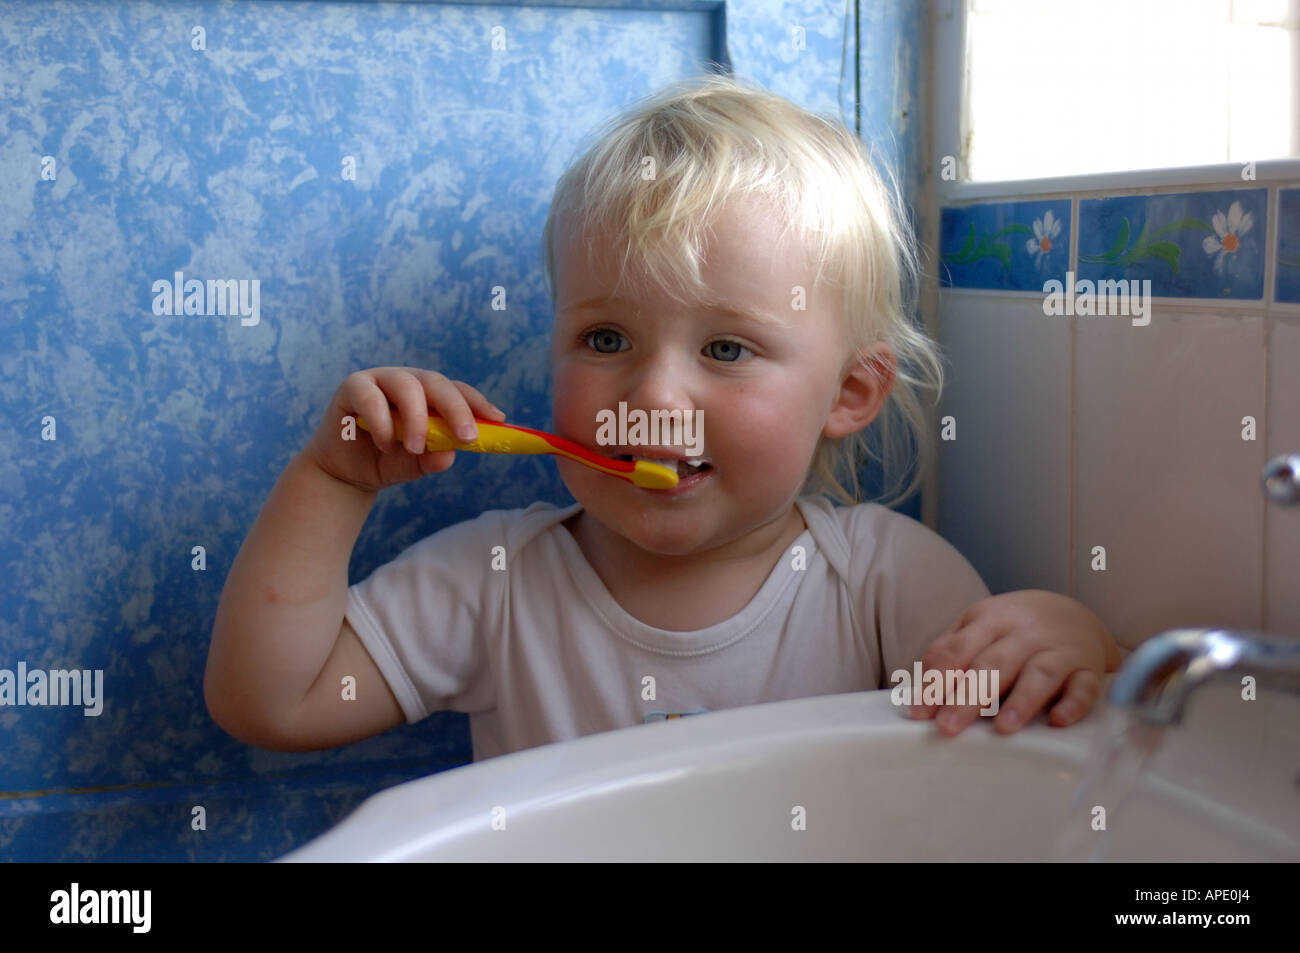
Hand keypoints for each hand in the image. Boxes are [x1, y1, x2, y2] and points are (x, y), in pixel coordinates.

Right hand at [304, 367, 506, 493]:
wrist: (346, 472)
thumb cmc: (389, 461)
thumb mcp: (417, 464)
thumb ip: (434, 458)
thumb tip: (450, 453)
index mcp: (429, 394)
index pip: (458, 390)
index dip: (477, 402)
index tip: (498, 420)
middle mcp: (408, 381)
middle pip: (436, 383)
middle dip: (456, 409)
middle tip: (467, 438)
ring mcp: (379, 380)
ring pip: (406, 386)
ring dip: (417, 419)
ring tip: (416, 448)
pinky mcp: (352, 387)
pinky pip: (371, 397)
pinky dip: (382, 423)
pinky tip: (386, 445)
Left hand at [909, 589, 1120, 736]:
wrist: (1073, 612)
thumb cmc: (1013, 628)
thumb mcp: (977, 626)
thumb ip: (947, 652)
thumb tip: (920, 688)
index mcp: (990, 620)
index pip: (958, 651)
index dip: (937, 682)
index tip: (920, 714)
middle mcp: (1024, 633)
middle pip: (994, 665)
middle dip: (969, 697)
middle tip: (949, 728)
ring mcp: (1059, 649)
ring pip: (1040, 673)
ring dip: (1022, 700)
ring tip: (1003, 727)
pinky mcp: (1088, 668)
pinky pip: (1084, 686)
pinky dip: (1073, 704)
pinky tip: (1058, 721)